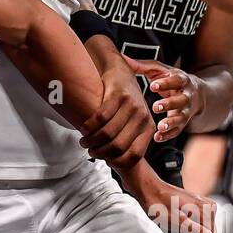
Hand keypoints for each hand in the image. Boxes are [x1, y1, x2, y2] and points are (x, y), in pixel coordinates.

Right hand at [79, 39, 151, 167]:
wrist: (119, 70)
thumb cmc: (124, 100)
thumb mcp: (133, 119)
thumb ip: (129, 137)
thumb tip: (116, 160)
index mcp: (148, 127)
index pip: (134, 155)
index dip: (116, 162)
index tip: (104, 161)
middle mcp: (142, 116)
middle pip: (118, 146)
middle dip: (101, 152)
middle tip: (90, 151)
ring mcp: (131, 105)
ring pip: (107, 133)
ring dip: (91, 141)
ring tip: (84, 141)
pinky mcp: (118, 95)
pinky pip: (100, 117)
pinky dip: (89, 126)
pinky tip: (83, 128)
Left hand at [125, 163, 217, 232]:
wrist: (151, 189)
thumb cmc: (158, 204)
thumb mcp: (174, 221)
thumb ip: (194, 231)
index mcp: (205, 210)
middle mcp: (209, 206)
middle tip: (177, 227)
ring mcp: (205, 206)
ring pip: (204, 232)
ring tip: (177, 223)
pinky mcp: (200, 207)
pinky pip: (200, 225)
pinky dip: (189, 227)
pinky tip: (180, 221)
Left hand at [132, 59, 203, 142]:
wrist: (196, 94)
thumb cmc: (171, 80)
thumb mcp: (160, 70)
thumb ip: (143, 66)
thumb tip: (122, 59)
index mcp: (181, 80)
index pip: (176, 80)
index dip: (166, 83)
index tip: (153, 86)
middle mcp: (187, 95)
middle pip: (181, 100)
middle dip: (169, 104)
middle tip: (156, 107)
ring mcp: (186, 110)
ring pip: (182, 117)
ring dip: (171, 122)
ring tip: (160, 126)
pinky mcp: (183, 123)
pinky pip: (178, 130)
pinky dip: (169, 134)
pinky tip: (158, 137)